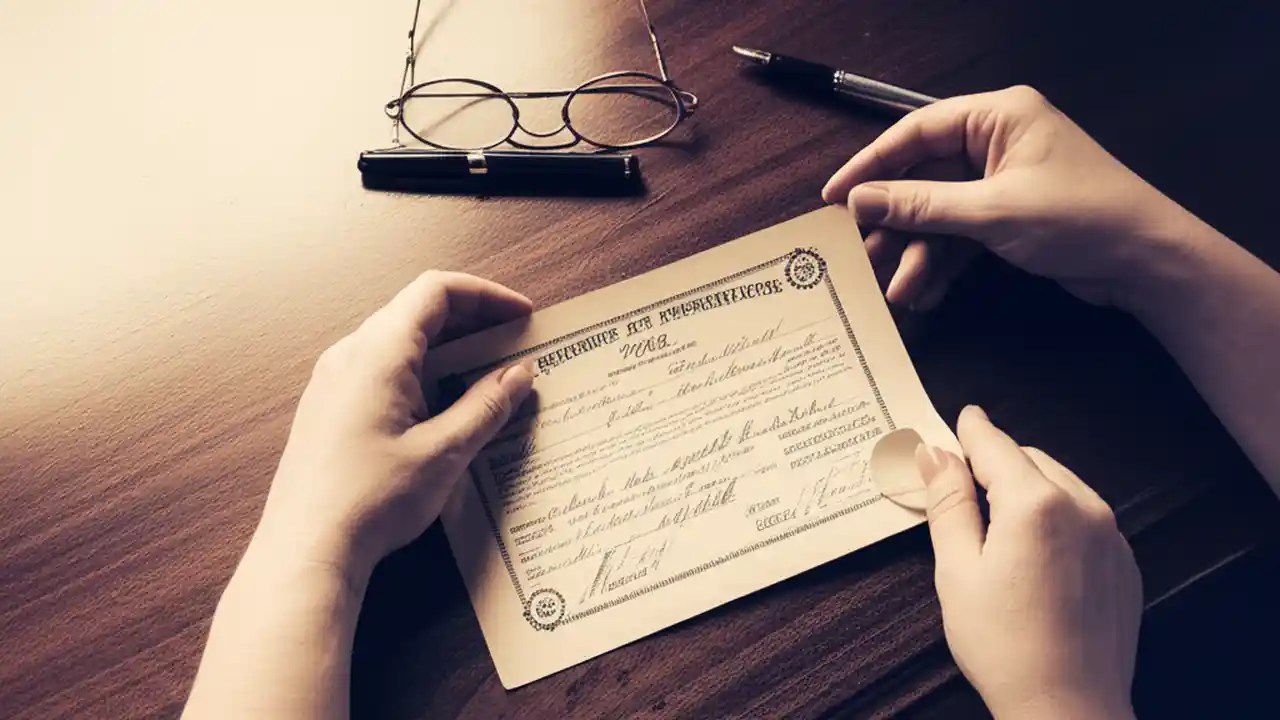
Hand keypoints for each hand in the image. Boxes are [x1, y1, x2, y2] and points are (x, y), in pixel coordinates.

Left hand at [253, 271, 534, 585]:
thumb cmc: (371, 500)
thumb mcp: (445, 451)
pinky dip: (421, 373)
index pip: (436, 291)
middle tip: (513, 344)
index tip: (522, 315)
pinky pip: (380, 370)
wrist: (307, 548)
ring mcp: (333, 381)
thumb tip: (519, 373)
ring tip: (488, 378)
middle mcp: (349, 355)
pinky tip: (445, 408)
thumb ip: (486, 406)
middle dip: (471, 321)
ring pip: (399, 341)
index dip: (486, 294)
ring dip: (447, 350)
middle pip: (417, 311)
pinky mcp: (329, 409)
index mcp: (378, 352)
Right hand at [823, 85, 1201, 307]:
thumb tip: (861, 201)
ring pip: (939, 214)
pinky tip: (926, 294)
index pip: (917, 132)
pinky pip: (960, 236)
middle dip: (896, 223)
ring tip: (898, 292)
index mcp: (998, 117)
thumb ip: (921, 206)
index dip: (871, 165)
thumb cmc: (1081, 218)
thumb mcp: (992, 212)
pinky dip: (943, 264)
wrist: (1146, 262)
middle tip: (860, 255)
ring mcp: (1003, 183)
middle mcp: (997, 143)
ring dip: (918, 254)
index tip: (834, 198)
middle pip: (924, 178)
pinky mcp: (1009, 218)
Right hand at [918, 406, 1141, 719]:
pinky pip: (1085, 516)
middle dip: (995, 465)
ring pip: (1060, 484)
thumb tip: (935, 452)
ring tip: (996, 527)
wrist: (1068, 707)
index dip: (971, 430)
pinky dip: (1057, 516)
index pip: (995, 444)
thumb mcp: (957, 570)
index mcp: (1035, 503)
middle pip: (1029, 460)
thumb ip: (948, 503)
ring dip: (1027, 488)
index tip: (960, 417)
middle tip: (961, 486)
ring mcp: (1110, 534)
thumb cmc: (1004, 645)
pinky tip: (1034, 555)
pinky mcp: (1123, 560)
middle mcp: (1082, 506)